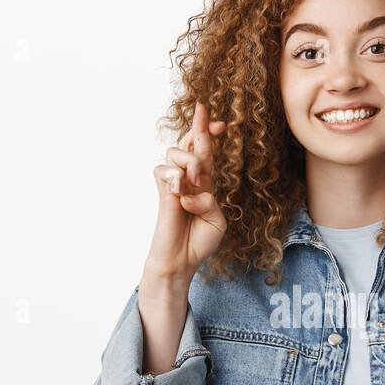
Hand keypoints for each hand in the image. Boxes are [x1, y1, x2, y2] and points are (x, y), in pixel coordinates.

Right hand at [144, 101, 227, 291]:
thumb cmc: (199, 242)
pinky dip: (174, 177)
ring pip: (175, 152)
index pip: (206, 151)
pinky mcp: (162, 193)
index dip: (210, 134)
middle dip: (200, 129)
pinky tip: (181, 192)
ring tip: (196, 182)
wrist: (182, 260)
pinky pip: (163, 171)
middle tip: (209, 124)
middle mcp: (188, 180)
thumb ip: (210, 201)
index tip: (221, 123)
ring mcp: (174, 185)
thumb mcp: (217, 220)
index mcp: (204, 183)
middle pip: (189, 142)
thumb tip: (193, 189)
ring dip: (191, 161)